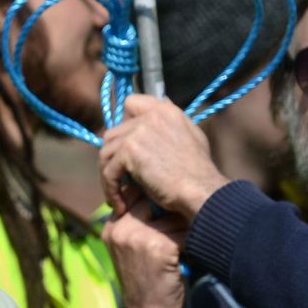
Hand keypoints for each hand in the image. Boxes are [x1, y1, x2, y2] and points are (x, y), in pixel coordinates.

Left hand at [100, 94, 229, 221]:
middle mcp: (151, 116)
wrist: (201, 190)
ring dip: (108, 174)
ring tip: (117, 192)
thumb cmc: (198, 171)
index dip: (124, 122)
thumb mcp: (192, 135)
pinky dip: (110, 190)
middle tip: (119, 175)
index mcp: (165, 110)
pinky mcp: (129, 151)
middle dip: (113, 155)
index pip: (131, 103)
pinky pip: (108, 172)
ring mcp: (138, 132)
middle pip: (113, 132)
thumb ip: (172, 121)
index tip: (127, 143)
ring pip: (106, 152)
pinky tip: (119, 205)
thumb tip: (163, 102)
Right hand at [103, 206, 189, 307]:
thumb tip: (162, 198)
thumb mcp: (132, 249)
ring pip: (172, 217)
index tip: (167, 212)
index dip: (154, 200)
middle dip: (172, 212)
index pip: (133, 194)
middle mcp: (120, 228)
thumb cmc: (145, 280)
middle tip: (179, 230)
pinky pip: (183, 233)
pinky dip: (190, 245)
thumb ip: (137, 224)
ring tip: (183, 247)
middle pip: (153, 201)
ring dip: (184, 230)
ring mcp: (137, 236)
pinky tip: (186, 258)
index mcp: (112, 227)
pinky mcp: (157, 246)